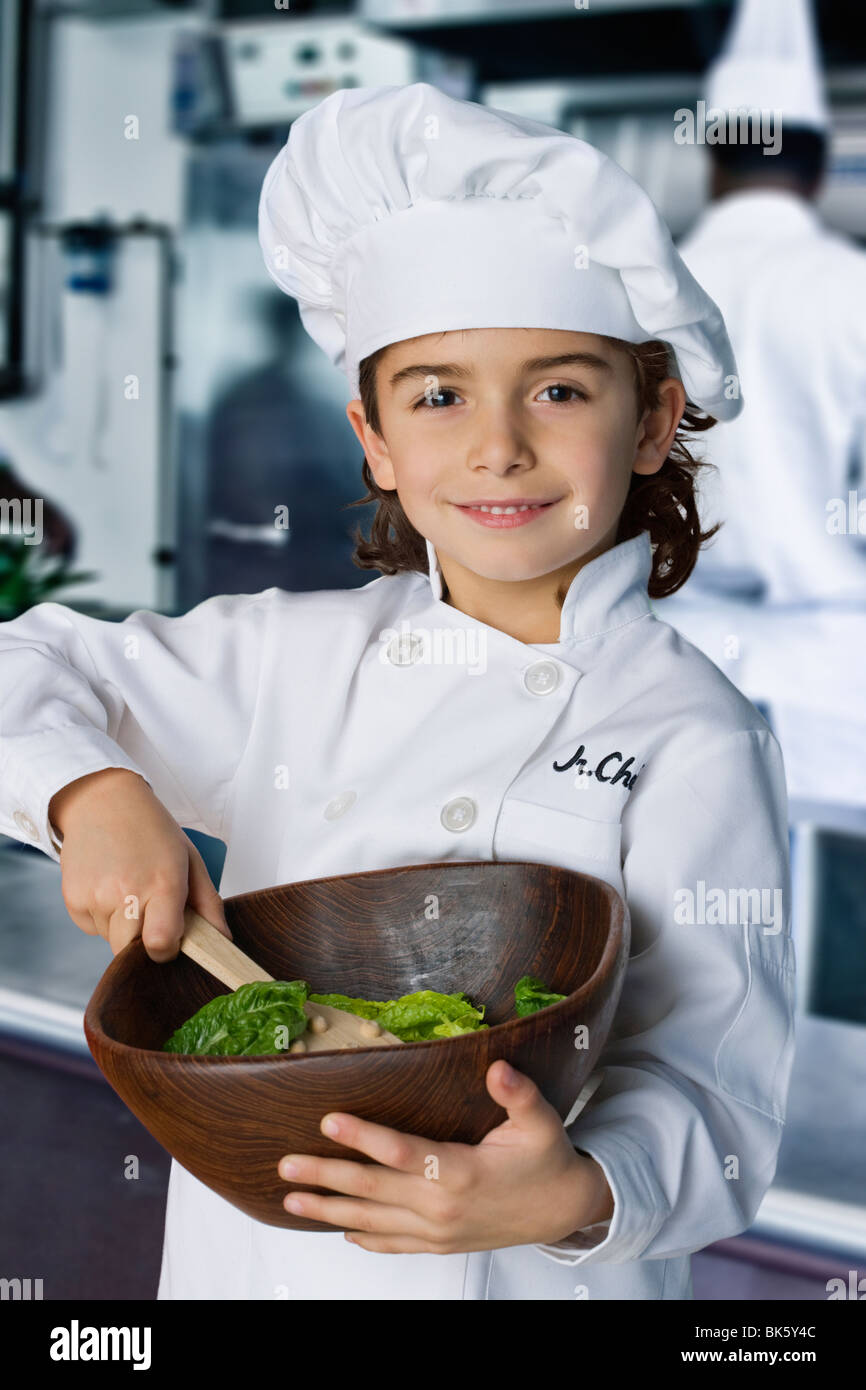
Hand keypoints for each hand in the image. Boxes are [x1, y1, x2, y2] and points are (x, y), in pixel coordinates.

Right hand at [49, 767, 230, 960]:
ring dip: (123, 927)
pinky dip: (102, 918)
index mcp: (163, 884)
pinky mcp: (74, 900)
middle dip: (143, 942)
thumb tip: (223, 940)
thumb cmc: (151, 830)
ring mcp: (96, 898)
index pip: (161, 945)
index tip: (170, 940)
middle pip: (133, 951)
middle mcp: (127, 893)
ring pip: (112, 941)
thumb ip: (209, 903)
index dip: (167, 950)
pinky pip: (92, 929)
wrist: (103, 801)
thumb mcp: (189, 858)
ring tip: (127, 890)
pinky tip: (108, 887)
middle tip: (149, 911)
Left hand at [277, 1059, 613, 1253]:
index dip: (363, 1136)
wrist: (563, 1210)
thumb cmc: (547, 1160)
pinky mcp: (440, 1244)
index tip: (328, 1121)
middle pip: (373, 1190)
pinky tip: (340, 1230)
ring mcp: (438, 1231)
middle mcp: (442, 1207)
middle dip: (326, 1175)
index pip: (402, 1152)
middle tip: (285, 1164)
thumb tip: (498, 1067)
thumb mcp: (541, 1121)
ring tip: (291, 1198)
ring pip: (372, 1220)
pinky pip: (393, 1243)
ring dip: (329, 1209)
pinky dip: (364, 1237)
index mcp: (461, 1172)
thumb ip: (518, 1093)